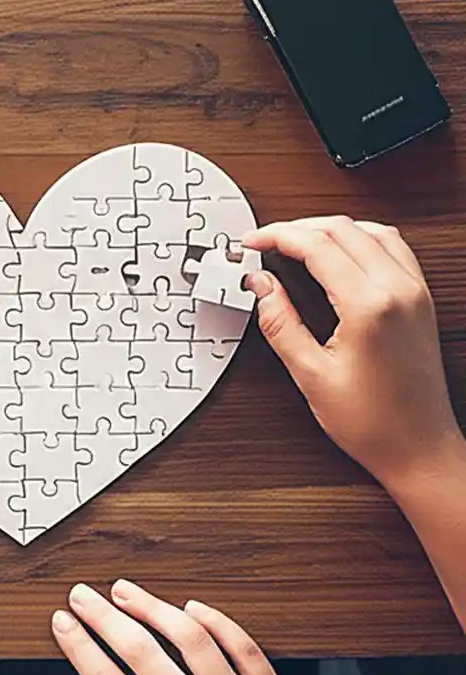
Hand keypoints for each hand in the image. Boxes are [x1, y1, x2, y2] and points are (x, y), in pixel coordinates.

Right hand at [52, 581, 299, 674]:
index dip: (82, 651)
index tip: (63, 625)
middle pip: (142, 655)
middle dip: (105, 619)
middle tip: (82, 596)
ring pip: (190, 638)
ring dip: (153, 609)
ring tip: (126, 591)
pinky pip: (244, 647)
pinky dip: (217, 622)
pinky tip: (193, 607)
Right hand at [243, 217, 462, 485]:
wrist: (418, 446)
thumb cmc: (373, 422)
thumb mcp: (310, 374)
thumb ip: (280, 322)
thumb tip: (261, 286)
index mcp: (370, 306)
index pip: (317, 246)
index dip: (277, 237)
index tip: (253, 243)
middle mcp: (399, 290)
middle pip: (343, 229)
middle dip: (297, 228)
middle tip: (265, 243)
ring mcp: (415, 292)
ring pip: (370, 230)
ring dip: (330, 229)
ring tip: (296, 243)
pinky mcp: (421, 300)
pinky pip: (392, 247)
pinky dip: (360, 239)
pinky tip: (338, 253)